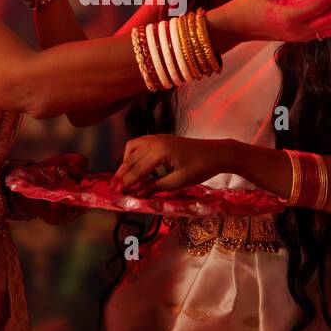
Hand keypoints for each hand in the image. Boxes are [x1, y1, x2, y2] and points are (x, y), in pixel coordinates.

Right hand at [112, 135, 229, 191]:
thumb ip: (156, 186)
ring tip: (123, 177)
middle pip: (132, 158)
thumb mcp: (179, 181)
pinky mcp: (161, 138)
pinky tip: (134, 165)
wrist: (216, 153)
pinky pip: (140, 143)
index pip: (137, 169)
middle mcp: (156, 140)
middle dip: (122, 173)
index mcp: (160, 151)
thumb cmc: (201, 168)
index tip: (116, 192)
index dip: (126, 182)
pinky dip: (133, 154)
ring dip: (126, 162)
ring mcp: (158, 137)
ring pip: (133, 147)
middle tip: (114, 187)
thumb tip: (138, 193)